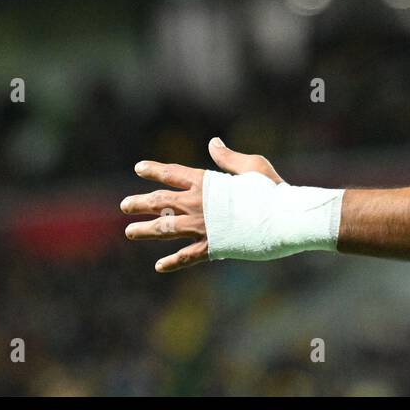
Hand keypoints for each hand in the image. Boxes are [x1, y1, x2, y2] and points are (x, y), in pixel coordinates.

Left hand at [121, 137, 282, 272]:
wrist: (284, 218)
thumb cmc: (273, 190)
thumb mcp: (252, 166)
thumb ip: (228, 157)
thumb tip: (213, 142)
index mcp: (207, 182)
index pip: (173, 174)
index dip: (155, 170)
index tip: (139, 168)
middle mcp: (198, 204)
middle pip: (161, 202)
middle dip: (141, 203)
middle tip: (125, 205)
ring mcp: (202, 227)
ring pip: (165, 229)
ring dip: (145, 230)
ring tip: (130, 231)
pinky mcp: (212, 247)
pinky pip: (186, 256)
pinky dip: (172, 262)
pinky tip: (159, 266)